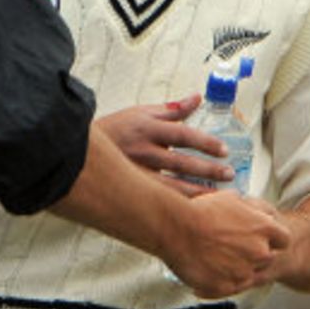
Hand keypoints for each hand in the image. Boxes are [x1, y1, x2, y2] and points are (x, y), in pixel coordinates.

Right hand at [94, 96, 232, 195]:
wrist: (81, 149)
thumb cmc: (116, 129)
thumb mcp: (142, 113)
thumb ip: (173, 109)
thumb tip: (197, 98)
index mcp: (147, 129)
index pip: (182, 135)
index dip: (204, 143)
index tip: (223, 150)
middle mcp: (143, 151)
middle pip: (181, 163)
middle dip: (207, 170)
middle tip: (228, 173)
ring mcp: (137, 173)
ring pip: (172, 186)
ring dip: (197, 191)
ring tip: (219, 195)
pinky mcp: (132, 189)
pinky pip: (160, 199)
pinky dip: (179, 204)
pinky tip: (194, 209)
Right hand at [161, 191, 290, 298]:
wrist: (175, 227)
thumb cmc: (199, 210)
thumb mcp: (230, 198)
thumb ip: (250, 207)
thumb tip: (254, 209)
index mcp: (264, 228)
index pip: (284, 239)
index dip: (272, 239)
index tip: (261, 239)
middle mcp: (259, 252)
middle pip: (267, 258)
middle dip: (253, 254)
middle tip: (232, 247)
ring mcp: (244, 272)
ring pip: (248, 275)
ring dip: (237, 268)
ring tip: (215, 257)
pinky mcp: (227, 287)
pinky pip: (230, 287)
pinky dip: (220, 279)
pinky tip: (206, 268)